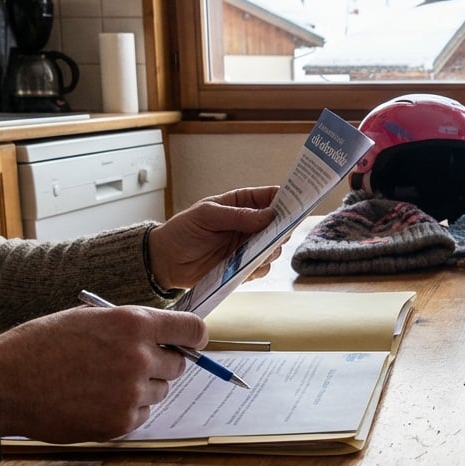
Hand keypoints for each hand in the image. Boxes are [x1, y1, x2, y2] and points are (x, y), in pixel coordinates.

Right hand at [0, 304, 206, 442]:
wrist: (3, 384)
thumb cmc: (40, 345)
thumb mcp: (87, 317)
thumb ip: (128, 325)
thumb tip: (161, 334)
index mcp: (133, 324)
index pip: (192, 329)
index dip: (193, 336)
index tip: (190, 342)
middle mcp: (139, 357)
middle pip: (178, 364)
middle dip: (161, 363)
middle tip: (130, 364)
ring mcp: (131, 393)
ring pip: (159, 392)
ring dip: (142, 388)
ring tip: (103, 382)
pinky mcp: (120, 422)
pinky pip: (142, 415)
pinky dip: (126, 410)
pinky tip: (96, 401)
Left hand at [147, 186, 279, 288]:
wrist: (166, 261)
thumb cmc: (183, 230)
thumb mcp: (207, 215)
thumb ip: (238, 215)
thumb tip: (268, 215)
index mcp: (243, 203)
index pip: (273, 197)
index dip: (289, 199)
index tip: (299, 203)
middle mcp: (250, 224)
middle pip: (281, 225)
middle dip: (282, 229)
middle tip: (276, 233)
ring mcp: (248, 246)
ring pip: (275, 249)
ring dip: (269, 251)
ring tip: (255, 252)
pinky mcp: (244, 267)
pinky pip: (262, 268)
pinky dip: (258, 268)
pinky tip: (244, 267)